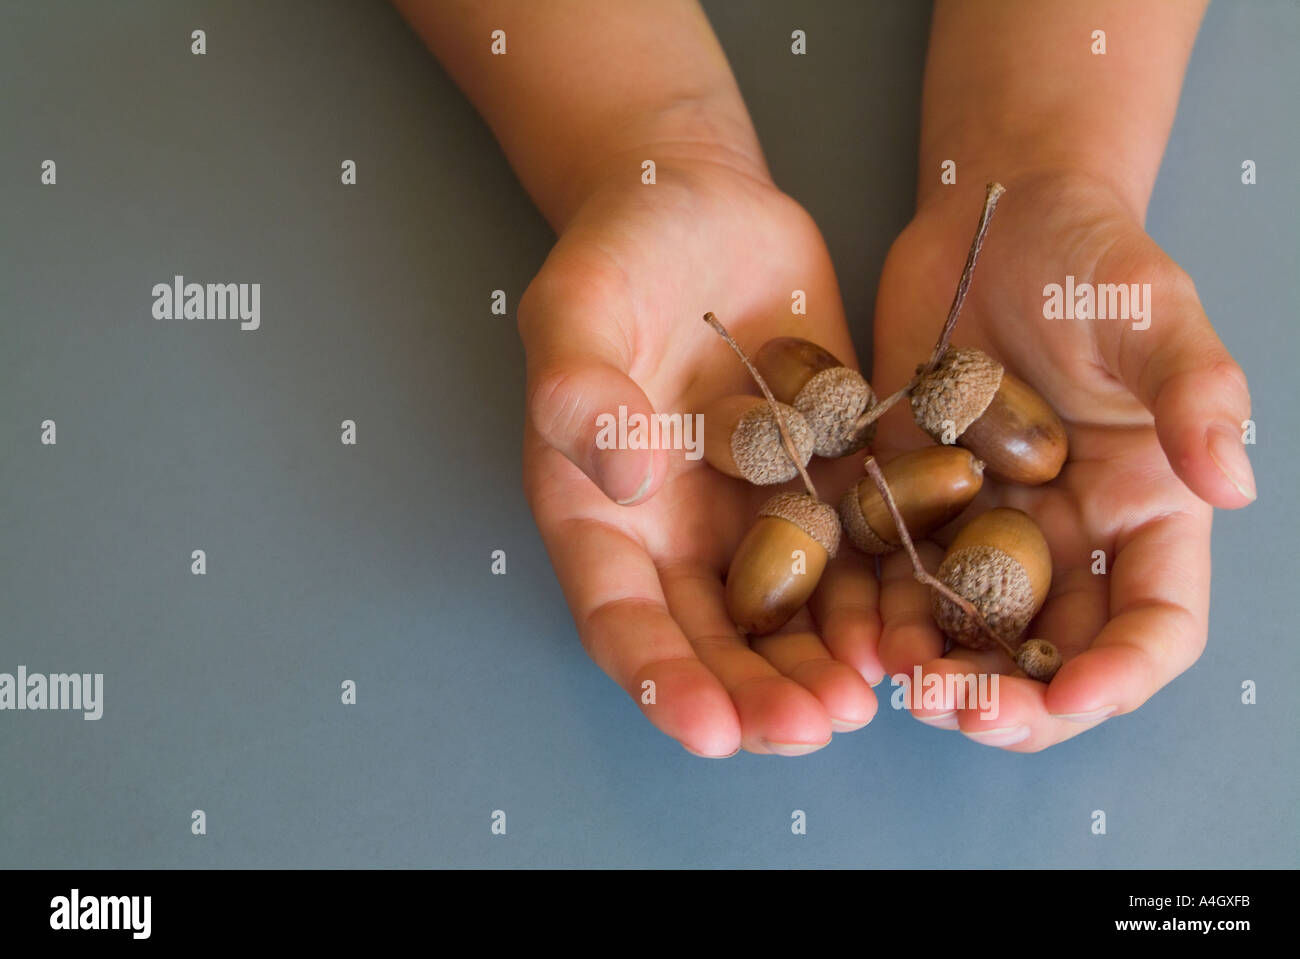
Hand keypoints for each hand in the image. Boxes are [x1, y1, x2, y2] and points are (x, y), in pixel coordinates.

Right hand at [519, 149, 881, 756]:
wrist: (702, 204)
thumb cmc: (617, 251)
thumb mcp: (575, 305)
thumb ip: (578, 389)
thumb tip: (623, 477)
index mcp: (599, 508)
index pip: (619, 614)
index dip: (660, 677)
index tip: (709, 728)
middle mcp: (673, 531)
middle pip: (710, 637)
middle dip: (756, 692)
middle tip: (813, 728)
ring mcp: (749, 512)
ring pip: (785, 615)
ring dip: (820, 664)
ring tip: (865, 702)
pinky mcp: (818, 481)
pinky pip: (848, 553)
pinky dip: (872, 596)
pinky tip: (909, 626)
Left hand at [870, 171, 1254, 750]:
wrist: (991, 218)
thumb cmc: (1089, 255)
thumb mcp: (1155, 312)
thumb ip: (1196, 392)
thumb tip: (1235, 484)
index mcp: (1141, 509)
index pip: (1151, 624)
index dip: (1121, 675)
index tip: (1073, 696)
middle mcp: (1064, 535)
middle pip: (1051, 652)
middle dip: (1013, 698)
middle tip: (958, 711)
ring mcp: (981, 525)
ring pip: (967, 634)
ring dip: (937, 672)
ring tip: (896, 687)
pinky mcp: (910, 501)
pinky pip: (893, 577)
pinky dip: (875, 613)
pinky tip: (849, 633)